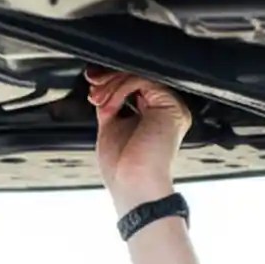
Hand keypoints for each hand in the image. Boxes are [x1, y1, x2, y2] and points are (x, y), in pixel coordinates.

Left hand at [86, 67, 192, 210]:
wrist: (133, 187)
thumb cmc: (123, 170)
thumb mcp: (110, 127)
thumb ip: (110, 104)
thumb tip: (100, 84)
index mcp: (155, 114)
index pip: (134, 84)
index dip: (111, 81)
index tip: (93, 86)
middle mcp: (165, 109)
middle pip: (138, 77)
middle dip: (109, 80)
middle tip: (93, 90)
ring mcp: (170, 107)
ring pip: (140, 76)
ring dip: (112, 85)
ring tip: (99, 101)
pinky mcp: (171, 107)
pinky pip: (143, 81)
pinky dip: (121, 90)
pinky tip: (110, 106)